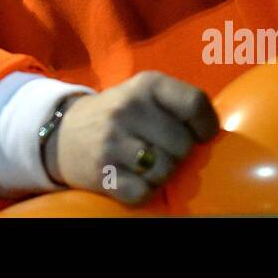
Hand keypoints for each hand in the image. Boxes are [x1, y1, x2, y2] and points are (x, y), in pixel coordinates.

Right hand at [45, 71, 218, 204]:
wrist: (63, 133)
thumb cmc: (119, 115)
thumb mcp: (144, 94)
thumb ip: (177, 104)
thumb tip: (215, 133)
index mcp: (146, 85)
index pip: (195, 104)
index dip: (205, 126)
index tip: (199, 134)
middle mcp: (129, 108)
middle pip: (183, 145)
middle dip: (177, 153)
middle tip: (159, 148)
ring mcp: (113, 141)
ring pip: (165, 171)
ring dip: (160, 173)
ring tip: (143, 163)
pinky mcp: (102, 172)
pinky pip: (144, 192)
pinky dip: (143, 191)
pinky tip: (131, 178)